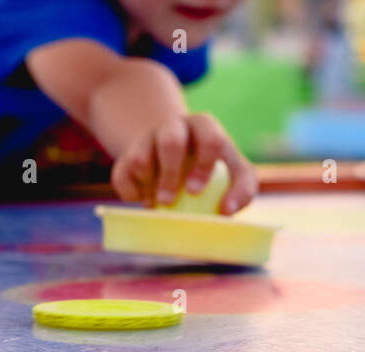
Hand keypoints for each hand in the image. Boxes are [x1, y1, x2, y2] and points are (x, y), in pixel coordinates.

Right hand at [110, 113, 256, 213]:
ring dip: (148, 186)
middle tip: (169, 202)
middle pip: (170, 142)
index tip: (196, 192)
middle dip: (170, 174)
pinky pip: (122, 176)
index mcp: (204, 126)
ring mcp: (146, 138)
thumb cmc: (213, 170)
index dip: (203, 165)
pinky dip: (131, 194)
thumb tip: (226, 211)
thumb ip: (242, 190)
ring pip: (140, 159)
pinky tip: (144, 199)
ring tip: (159, 201)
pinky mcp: (126, 155)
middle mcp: (174, 126)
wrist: (174, 158)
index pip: (209, 139)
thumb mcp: (236, 175)